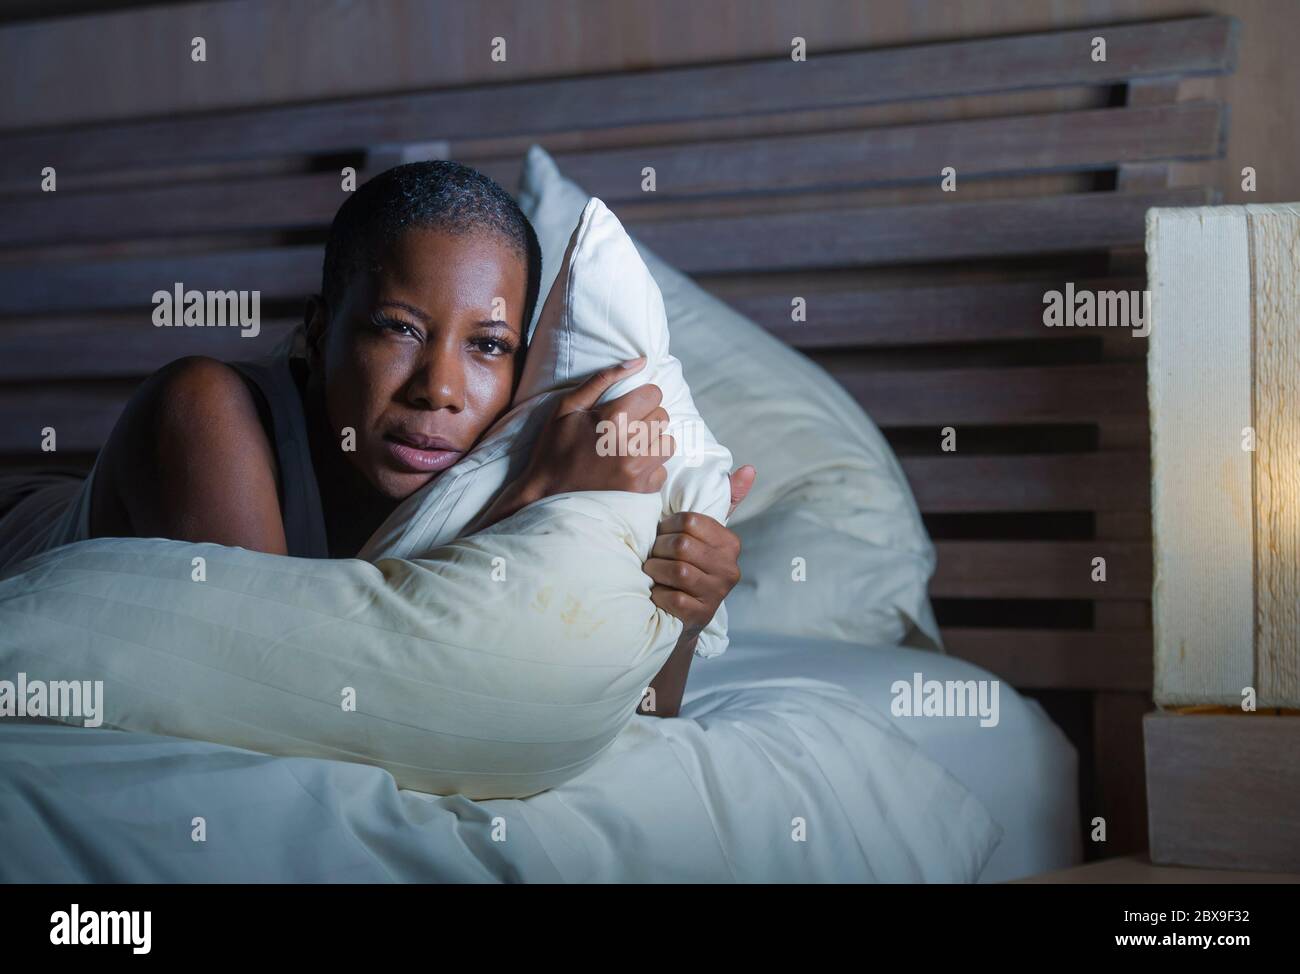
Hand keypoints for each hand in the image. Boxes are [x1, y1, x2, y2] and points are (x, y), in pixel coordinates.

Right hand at [487, 358, 673, 521]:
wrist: (546, 494)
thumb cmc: (555, 447)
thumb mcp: (568, 407)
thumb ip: (604, 379)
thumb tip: (640, 361)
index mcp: (613, 418)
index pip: (655, 394)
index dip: (642, 397)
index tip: (629, 405)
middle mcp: (629, 444)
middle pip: (663, 416)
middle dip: (647, 418)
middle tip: (625, 428)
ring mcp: (637, 470)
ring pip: (668, 443)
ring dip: (652, 443)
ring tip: (630, 447)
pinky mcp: (640, 490)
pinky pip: (662, 470)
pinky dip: (650, 469)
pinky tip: (628, 468)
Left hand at [643, 466, 754, 633]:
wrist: (682, 616)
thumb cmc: (690, 565)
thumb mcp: (704, 534)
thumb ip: (725, 500)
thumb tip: (749, 469)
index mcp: (730, 544)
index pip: (690, 521)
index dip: (667, 526)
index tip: (662, 534)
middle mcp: (729, 569)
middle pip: (682, 545)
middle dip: (659, 549)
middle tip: (654, 555)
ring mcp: (717, 594)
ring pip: (677, 571)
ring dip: (656, 570)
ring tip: (653, 571)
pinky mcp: (701, 615)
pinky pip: (673, 598)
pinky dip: (657, 594)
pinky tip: (657, 593)